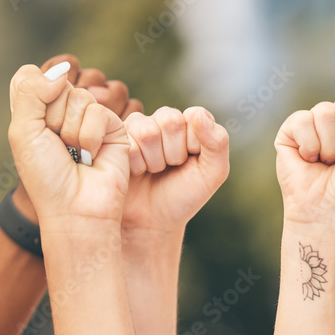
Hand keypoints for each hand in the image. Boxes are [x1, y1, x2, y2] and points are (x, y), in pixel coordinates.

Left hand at [8, 63, 130, 235]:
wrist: (76, 209)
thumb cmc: (47, 178)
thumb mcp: (23, 131)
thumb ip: (30, 90)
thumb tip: (61, 71)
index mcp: (38, 111)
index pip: (32, 77)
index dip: (33, 101)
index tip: (35, 133)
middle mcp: (65, 112)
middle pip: (57, 85)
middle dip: (53, 119)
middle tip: (59, 148)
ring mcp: (91, 119)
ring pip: (80, 97)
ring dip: (73, 132)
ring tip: (77, 156)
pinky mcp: (114, 127)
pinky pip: (99, 112)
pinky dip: (91, 137)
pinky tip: (93, 157)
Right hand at [121, 106, 229, 237]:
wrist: (152, 221)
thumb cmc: (184, 196)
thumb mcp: (213, 173)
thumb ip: (217, 142)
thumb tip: (198, 113)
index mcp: (191, 123)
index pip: (194, 116)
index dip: (193, 144)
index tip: (191, 162)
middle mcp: (164, 119)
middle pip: (170, 120)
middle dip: (173, 153)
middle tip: (170, 168)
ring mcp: (138, 126)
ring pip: (147, 131)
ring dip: (154, 160)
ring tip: (153, 171)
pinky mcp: (116, 137)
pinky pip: (128, 144)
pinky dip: (136, 166)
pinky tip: (137, 172)